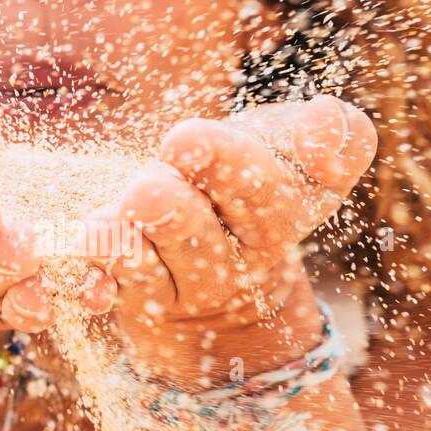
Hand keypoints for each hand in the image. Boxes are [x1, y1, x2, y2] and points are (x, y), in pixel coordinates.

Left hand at [97, 95, 378, 386]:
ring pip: (151, 273)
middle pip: (200, 241)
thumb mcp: (305, 155)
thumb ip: (340, 135)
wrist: (237, 271)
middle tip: (147, 188)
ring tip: (109, 220)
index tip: (187, 138)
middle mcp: (231, 263)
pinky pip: (115, 296)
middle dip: (172, 214)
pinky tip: (90, 271)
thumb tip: (322, 133)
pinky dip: (100, 282)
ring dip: (129, 246)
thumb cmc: (261, 183)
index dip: (225, 167)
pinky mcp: (135, 297)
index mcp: (278, 221)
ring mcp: (180, 286)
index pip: (263, 197)